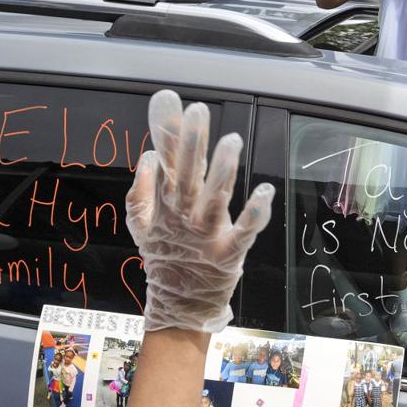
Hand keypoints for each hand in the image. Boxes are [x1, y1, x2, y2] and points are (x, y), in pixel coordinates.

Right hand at [126, 90, 274, 332]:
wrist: (178, 307)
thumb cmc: (167, 258)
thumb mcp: (143, 224)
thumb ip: (142, 190)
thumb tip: (148, 155)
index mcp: (166, 204)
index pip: (167, 160)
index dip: (167, 131)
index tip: (167, 100)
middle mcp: (184, 215)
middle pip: (188, 175)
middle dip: (192, 143)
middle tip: (198, 111)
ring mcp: (206, 235)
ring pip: (214, 198)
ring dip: (222, 171)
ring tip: (231, 141)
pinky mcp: (227, 255)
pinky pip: (243, 232)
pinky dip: (253, 214)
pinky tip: (264, 191)